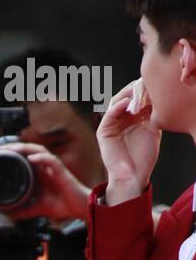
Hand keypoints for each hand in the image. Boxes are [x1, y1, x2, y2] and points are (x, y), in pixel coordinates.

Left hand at [4, 143, 90, 222]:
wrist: (78, 209)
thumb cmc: (62, 205)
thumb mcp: (37, 208)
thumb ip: (23, 210)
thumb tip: (7, 213)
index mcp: (40, 174)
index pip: (25, 158)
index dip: (13, 155)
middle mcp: (46, 168)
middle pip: (29, 151)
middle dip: (15, 147)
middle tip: (1, 148)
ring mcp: (54, 168)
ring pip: (39, 151)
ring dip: (26, 148)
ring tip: (13, 149)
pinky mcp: (62, 172)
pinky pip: (51, 161)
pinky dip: (41, 159)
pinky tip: (31, 159)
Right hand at [97, 81, 160, 199]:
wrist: (133, 175)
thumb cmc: (143, 156)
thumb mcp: (152, 129)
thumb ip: (152, 112)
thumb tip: (155, 93)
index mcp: (132, 118)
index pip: (136, 98)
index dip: (143, 90)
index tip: (153, 84)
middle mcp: (120, 119)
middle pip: (125, 97)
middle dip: (135, 89)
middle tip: (144, 84)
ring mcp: (111, 125)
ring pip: (116, 102)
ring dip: (126, 95)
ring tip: (137, 91)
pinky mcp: (103, 132)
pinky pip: (109, 115)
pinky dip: (117, 107)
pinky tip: (128, 103)